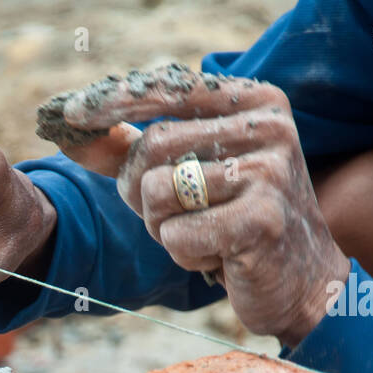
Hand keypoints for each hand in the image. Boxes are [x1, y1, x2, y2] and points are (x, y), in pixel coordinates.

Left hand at [58, 68, 350, 348]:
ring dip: (163, 228)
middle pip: (150, 146)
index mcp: (253, 101)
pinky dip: (185, 256)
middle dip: (141, 194)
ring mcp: (269, 171)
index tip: (68, 115)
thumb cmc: (235, 225)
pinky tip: (221, 258)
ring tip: (205, 236)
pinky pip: (177, 236)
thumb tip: (73, 130)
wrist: (304, 284)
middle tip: (176, 218)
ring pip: (157, 193)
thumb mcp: (190, 176)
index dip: (114, 102)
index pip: (167, 89)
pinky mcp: (262, 220)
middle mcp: (267, 126)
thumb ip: (135, 149)